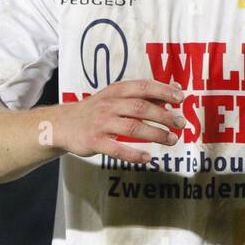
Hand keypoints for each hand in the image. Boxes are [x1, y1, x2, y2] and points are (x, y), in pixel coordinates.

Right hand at [52, 79, 186, 162]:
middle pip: (141, 108)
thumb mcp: (115, 95)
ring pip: (133, 128)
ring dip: (156, 134)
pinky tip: (148, 158)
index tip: (181, 98)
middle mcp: (109, 105)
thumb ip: (143, 93)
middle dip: (164, 115)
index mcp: (116, 91)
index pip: (143, 87)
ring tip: (172, 139)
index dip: (163, 91)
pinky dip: (134, 154)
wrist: (63, 124)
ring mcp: (101, 124)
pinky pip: (117, 149)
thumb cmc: (96, 110)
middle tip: (181, 123)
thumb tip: (176, 89)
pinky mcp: (95, 142)